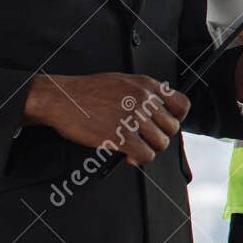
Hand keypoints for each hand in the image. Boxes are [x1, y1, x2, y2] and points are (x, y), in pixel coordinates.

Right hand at [23, 72, 189, 167]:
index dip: (177, 119)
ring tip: (136, 148)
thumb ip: (142, 95)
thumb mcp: (122, 82)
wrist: (61, 98)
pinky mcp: (121, 136)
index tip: (166, 125)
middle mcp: (144, 100)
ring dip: (149, 149)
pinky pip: (146, 155)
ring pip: (161, 143)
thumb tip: (157, 114)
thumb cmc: (86, 92)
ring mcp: (133, 118)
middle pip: (172, 128)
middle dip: (160, 137)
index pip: (182, 104)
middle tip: (145, 140)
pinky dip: (140, 160)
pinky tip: (129, 156)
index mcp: (146, 85)